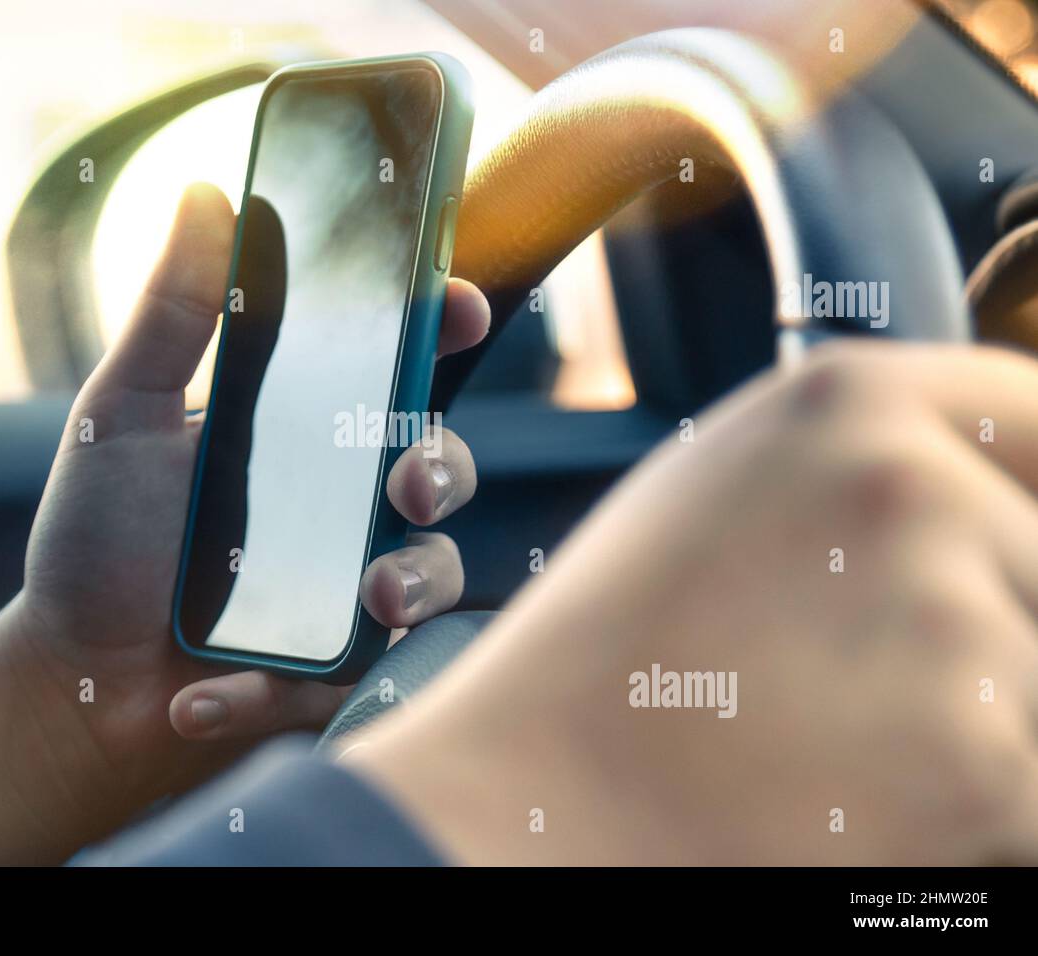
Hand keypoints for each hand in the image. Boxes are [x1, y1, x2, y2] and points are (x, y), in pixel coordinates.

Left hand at [0, 183, 489, 863]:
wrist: (68, 672)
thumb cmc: (95, 540)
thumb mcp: (119, 416)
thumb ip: (171, 316)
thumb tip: (203, 194)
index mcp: (300, 436)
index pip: (393, 373)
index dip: (439, 330)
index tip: (455, 307)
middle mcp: (337, 508)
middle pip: (440, 472)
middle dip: (445, 470)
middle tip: (408, 482)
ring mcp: (342, 589)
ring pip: (431, 576)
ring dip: (412, 586)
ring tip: (368, 603)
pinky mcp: (329, 671)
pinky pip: (347, 677)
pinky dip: (273, 690)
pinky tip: (195, 693)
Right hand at [348, 341, 1037, 864]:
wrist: (532, 797)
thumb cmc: (607, 657)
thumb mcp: (720, 495)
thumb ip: (865, 464)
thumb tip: (992, 499)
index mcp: (843, 399)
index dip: (1033, 492)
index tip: (1024, 538)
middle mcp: (910, 482)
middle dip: (1004, 627)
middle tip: (878, 677)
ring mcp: (949, 616)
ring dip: (986, 726)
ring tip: (841, 743)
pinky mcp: (979, 758)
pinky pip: (1033, 788)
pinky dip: (975, 811)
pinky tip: (847, 798)